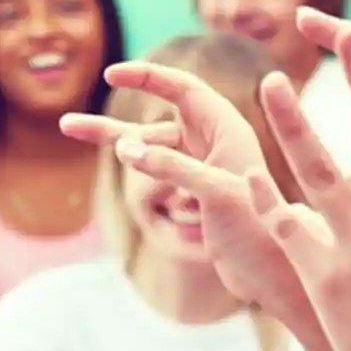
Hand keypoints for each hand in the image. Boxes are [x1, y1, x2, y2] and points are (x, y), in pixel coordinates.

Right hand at [59, 64, 309, 318]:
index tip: (110, 75)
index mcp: (226, 128)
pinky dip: (139, 174)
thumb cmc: (263, 229)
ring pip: (152, 150)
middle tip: (66, 124)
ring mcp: (204, 170)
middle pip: (155, 121)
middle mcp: (214, 143)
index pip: (181, 88)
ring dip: (116, 144)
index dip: (146, 77)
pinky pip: (159, 177)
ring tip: (70, 130)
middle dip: (113, 122)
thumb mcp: (216, 193)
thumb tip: (125, 149)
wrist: (283, 275)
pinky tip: (141, 185)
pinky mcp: (198, 197)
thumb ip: (172, 168)